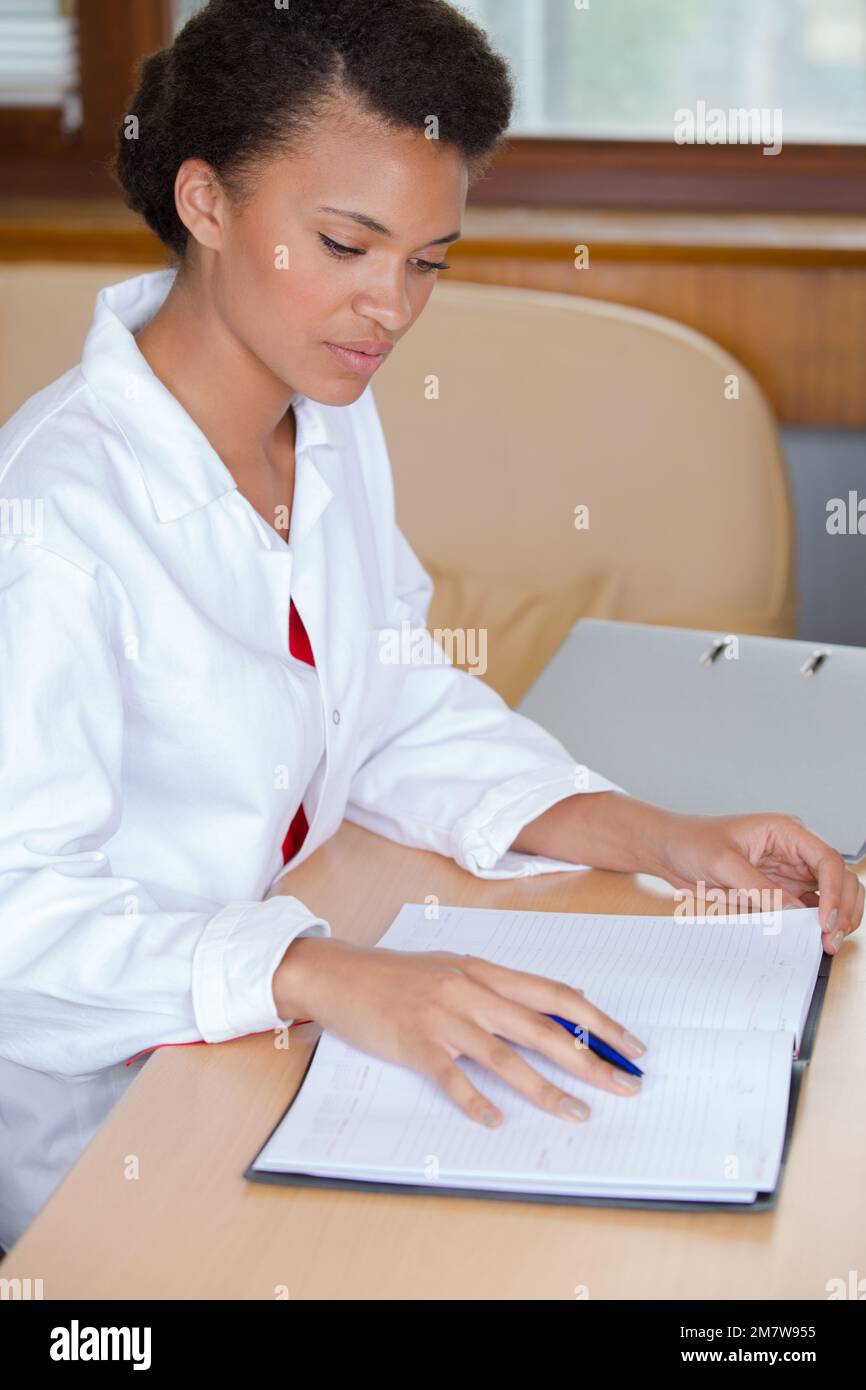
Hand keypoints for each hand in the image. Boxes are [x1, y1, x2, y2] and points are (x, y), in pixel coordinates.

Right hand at [273, 936, 646, 1125]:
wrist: (339, 974)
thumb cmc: (399, 976)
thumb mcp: (456, 968)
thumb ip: (501, 987)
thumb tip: (555, 1003)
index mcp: (486, 971)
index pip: (556, 996)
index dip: (599, 1021)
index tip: (631, 1045)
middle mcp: (471, 991)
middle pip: (543, 1028)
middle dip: (591, 1059)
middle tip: (625, 1085)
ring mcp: (443, 1017)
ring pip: (505, 1056)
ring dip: (545, 1088)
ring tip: (577, 1113)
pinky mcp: (415, 1043)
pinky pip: (452, 1076)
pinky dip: (475, 1100)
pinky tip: (496, 1120)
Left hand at [649, 810, 863, 953]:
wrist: (669, 850)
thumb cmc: (691, 841)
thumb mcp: (723, 864)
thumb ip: (760, 889)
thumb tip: (795, 912)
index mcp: (786, 832)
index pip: (826, 859)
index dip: (835, 890)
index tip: (827, 918)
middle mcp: (794, 851)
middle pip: (839, 878)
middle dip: (843, 908)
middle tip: (831, 938)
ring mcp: (789, 873)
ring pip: (831, 896)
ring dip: (836, 919)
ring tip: (828, 943)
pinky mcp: (779, 892)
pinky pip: (808, 909)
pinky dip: (816, 925)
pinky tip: (813, 940)